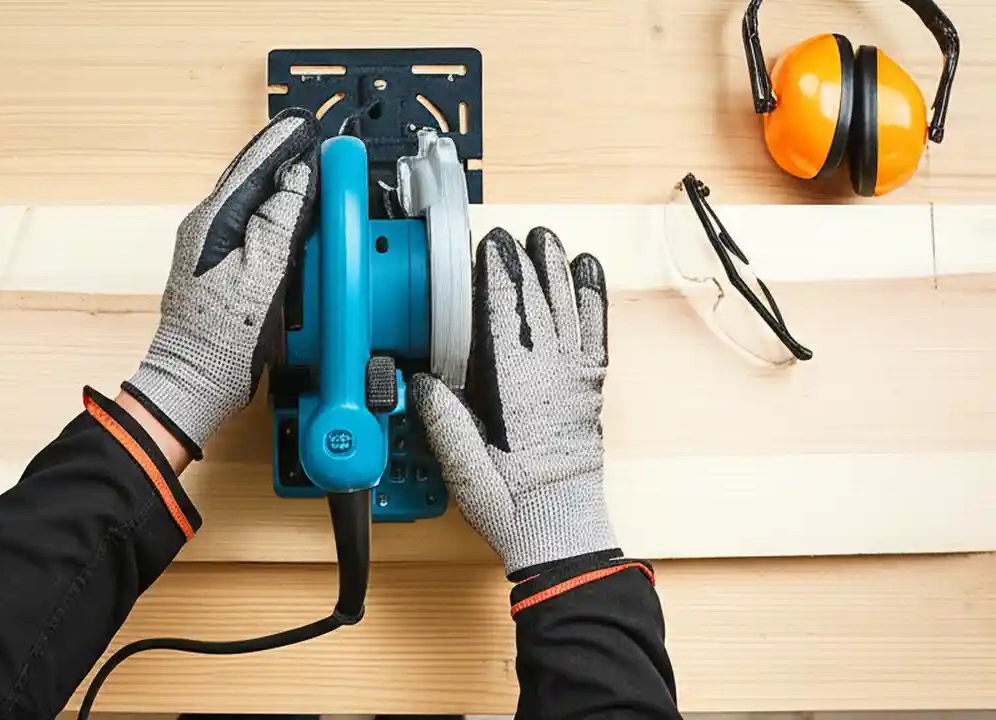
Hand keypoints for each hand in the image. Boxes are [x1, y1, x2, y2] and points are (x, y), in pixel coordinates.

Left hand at [124, 109, 319, 456]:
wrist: (192, 382)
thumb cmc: (223, 337)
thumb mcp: (265, 272)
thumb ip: (283, 218)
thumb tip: (298, 175)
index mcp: (215, 219)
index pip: (255, 163)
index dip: (285, 142)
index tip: (308, 126)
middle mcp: (205, 227)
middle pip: (249, 177)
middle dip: (282, 157)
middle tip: (313, 141)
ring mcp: (205, 248)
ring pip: (247, 200)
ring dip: (277, 182)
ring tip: (304, 167)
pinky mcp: (213, 269)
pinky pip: (246, 226)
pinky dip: (270, 213)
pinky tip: (286, 218)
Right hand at [411, 227, 614, 574]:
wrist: (561, 535)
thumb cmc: (514, 509)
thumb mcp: (467, 475)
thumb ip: (447, 426)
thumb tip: (424, 382)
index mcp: (520, 403)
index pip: (508, 328)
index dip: (498, 283)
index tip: (489, 250)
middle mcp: (553, 387)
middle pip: (540, 313)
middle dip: (525, 268)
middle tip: (512, 233)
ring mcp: (576, 387)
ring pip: (570, 317)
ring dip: (558, 275)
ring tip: (548, 240)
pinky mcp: (589, 393)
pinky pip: (595, 338)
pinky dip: (593, 303)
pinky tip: (588, 275)